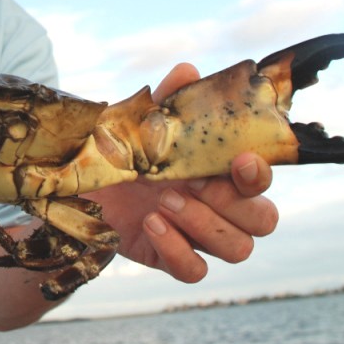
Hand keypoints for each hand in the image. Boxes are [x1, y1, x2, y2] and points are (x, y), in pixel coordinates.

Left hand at [86, 63, 279, 282]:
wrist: (82, 181)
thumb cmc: (124, 148)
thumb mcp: (142, 121)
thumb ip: (168, 99)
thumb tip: (188, 71)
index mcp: (220, 171)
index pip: (262, 181)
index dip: (260, 175)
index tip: (241, 160)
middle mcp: (218, 207)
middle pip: (262, 221)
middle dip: (233, 204)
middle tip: (194, 183)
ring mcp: (197, 235)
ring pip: (237, 249)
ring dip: (205, 225)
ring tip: (164, 201)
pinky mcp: (170, 258)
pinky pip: (195, 271)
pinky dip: (177, 249)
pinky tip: (152, 223)